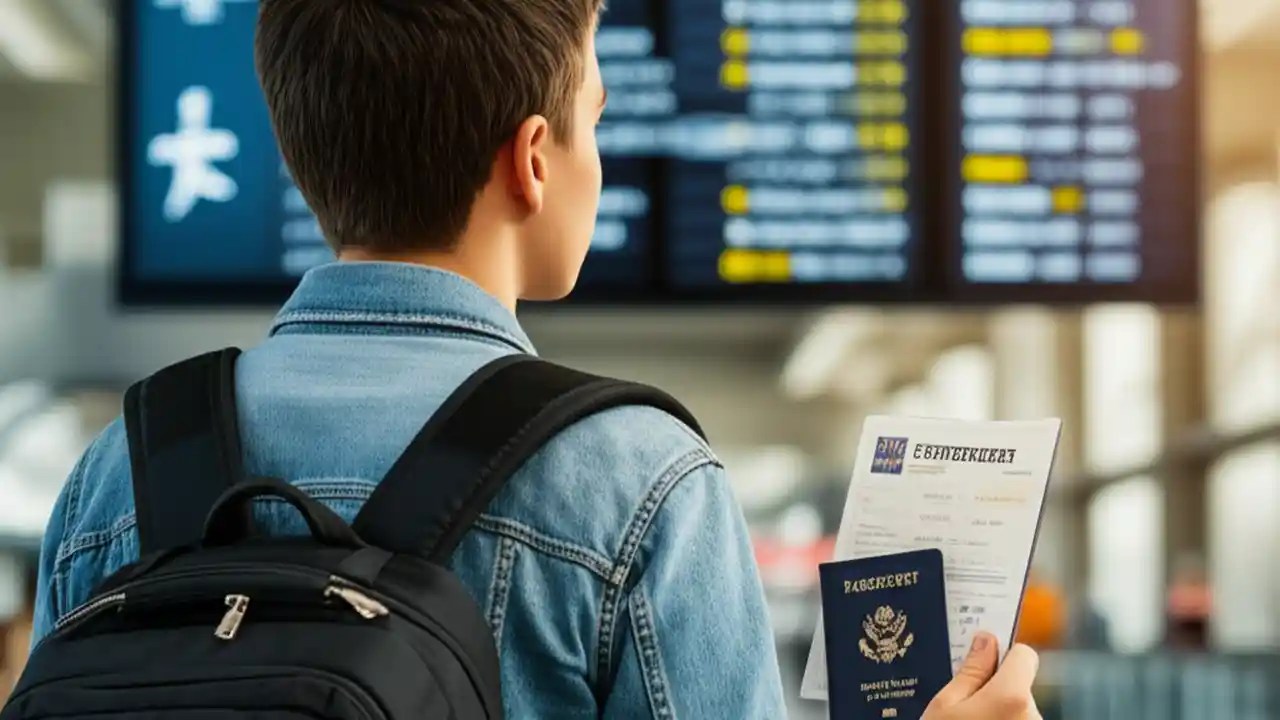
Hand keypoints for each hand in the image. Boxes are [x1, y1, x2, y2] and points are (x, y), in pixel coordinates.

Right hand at [922, 632, 1041, 719]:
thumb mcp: (945, 706)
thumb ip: (970, 672)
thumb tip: (986, 640)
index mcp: (1012, 695)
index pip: (1024, 655)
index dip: (1003, 655)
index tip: (981, 664)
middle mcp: (1033, 714)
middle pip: (1019, 684)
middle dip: (996, 689)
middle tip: (966, 705)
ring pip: (1018, 707)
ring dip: (1000, 711)